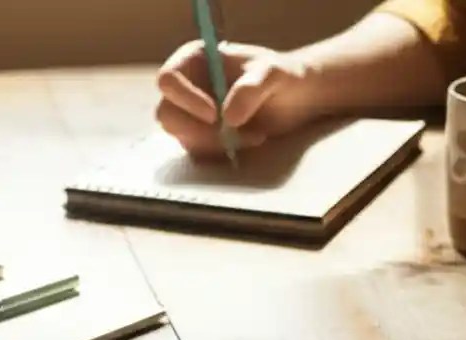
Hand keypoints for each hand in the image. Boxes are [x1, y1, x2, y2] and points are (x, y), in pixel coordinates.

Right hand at [156, 40, 314, 156]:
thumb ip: (251, 89)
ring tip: (253, 136)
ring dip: (215, 143)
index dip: (185, 99)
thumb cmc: (283, 75)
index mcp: (195, 59)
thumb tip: (228, 118)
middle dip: (198, 130)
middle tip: (232, 135)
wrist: (298, 99)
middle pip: (167, 114)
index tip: (214, 114)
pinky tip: (250, 141)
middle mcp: (187, 86)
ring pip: (182, 136)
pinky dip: (222, 152)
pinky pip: (198, 151)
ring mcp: (192, 114)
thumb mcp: (273, 74)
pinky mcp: (202, 137)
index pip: (168, 80)